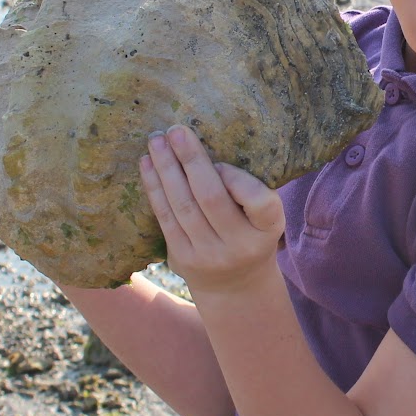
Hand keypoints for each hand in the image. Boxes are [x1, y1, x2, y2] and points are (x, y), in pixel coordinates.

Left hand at [140, 125, 283, 294]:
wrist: (235, 286)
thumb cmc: (251, 234)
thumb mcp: (265, 217)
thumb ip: (250, 190)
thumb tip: (209, 148)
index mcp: (267, 229)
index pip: (260, 202)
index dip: (237, 179)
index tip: (220, 161)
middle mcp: (239, 245)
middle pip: (211, 198)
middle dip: (191, 160)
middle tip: (176, 130)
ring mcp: (208, 255)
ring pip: (183, 205)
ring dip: (166, 169)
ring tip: (156, 140)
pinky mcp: (182, 258)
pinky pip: (165, 217)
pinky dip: (154, 188)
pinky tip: (147, 164)